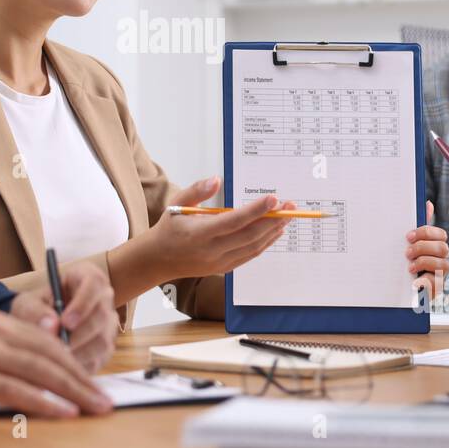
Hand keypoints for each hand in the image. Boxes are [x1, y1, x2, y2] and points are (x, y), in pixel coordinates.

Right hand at [0, 312, 113, 417]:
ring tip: (94, 406)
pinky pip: (18, 391)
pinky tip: (65, 411)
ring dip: (73, 390)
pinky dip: (45, 402)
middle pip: (50, 355)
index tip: (93, 382)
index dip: (74, 362)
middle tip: (103, 398)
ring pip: (41, 371)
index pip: (48, 342)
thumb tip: (47, 375)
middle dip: (82, 378)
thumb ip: (9, 353)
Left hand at [11, 262, 117, 373]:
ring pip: (103, 340)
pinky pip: (99, 359)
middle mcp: (104, 299)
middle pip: (102, 315)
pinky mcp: (106, 348)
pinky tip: (62, 366)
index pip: (94, 285)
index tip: (65, 323)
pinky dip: (80, 365)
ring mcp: (108, 324)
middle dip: (79, 334)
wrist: (38, 328)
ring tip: (56, 359)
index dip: (82, 304)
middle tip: (58, 347)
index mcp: (87, 278)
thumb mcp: (27, 304)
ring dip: (79, 352)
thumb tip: (51, 326)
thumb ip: (34, 311)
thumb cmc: (35, 309)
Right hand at [145, 179, 296, 278]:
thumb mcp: (176, 204)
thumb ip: (197, 191)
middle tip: (290, 206)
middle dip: (273, 220)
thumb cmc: (169, 228)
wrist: (158, 261)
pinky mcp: (224, 268)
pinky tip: (275, 231)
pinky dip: (265, 243)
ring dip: (273, 231)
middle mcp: (212, 250)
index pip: (233, 221)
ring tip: (288, 216)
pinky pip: (250, 255)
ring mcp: (220, 262)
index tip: (274, 199)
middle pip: (250, 235)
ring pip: (253, 247)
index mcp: (199, 233)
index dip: (256, 210)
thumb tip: (217, 179)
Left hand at [407, 200, 448, 300]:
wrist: (402, 287)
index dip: (425, 233)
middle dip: (422, 248)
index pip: (440, 234)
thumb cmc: (409, 262)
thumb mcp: (412, 243)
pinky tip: (415, 280)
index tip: (408, 236)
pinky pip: (436, 283)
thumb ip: (420, 226)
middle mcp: (441, 259)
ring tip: (410, 266)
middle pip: (442, 248)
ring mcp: (440, 274)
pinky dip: (425, 281)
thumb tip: (428, 204)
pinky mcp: (436, 288)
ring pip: (442, 264)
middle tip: (407, 253)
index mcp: (435, 246)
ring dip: (423, 263)